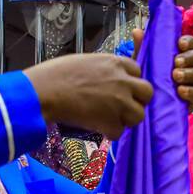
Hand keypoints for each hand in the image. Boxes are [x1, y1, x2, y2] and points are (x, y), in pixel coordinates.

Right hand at [23, 53, 152, 139]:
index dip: (129, 81)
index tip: (120, 88)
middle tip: (121, 106)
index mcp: (115, 63)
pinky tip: (95, 126)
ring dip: (126, 119)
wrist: (45, 92)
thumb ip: (104, 68)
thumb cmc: (57, 74)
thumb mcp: (86, 61)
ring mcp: (120, 102)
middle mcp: (123, 81)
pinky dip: (108, 132)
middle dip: (137, 100)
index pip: (138, 71)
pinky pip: (119, 132)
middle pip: (147, 93)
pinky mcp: (112, 122)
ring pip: (139, 115)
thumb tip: (109, 76)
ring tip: (108, 118)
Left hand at [132, 29, 192, 111]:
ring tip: (176, 76)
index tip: (180, 44)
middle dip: (189, 58)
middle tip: (176, 62)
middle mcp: (190, 68)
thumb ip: (142, 48)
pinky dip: (191, 91)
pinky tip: (180, 91)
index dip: (189, 42)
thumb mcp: (142, 63)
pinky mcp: (192, 101)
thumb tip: (137, 32)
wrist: (143, 104)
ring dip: (190, 74)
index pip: (191, 44)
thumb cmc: (147, 80)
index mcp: (181, 55)